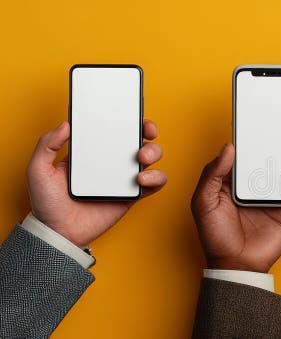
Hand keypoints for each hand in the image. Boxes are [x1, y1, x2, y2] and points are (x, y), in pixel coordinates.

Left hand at [27, 121, 166, 247]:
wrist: (58, 232)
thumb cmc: (47, 203)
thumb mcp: (38, 170)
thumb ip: (46, 145)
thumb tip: (65, 124)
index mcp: (92, 151)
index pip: (113, 129)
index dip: (127, 118)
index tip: (131, 113)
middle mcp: (111, 162)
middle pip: (138, 139)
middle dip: (148, 130)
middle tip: (146, 133)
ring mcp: (123, 178)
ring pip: (151, 158)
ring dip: (153, 152)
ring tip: (142, 159)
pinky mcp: (132, 195)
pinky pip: (154, 183)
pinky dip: (156, 178)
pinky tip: (143, 179)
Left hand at [192, 141, 280, 271]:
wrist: (234, 266)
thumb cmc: (215, 236)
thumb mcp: (203, 202)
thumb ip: (213, 173)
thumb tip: (228, 147)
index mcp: (243, 178)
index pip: (260, 152)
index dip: (271, 138)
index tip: (280, 128)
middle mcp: (264, 185)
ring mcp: (280, 199)